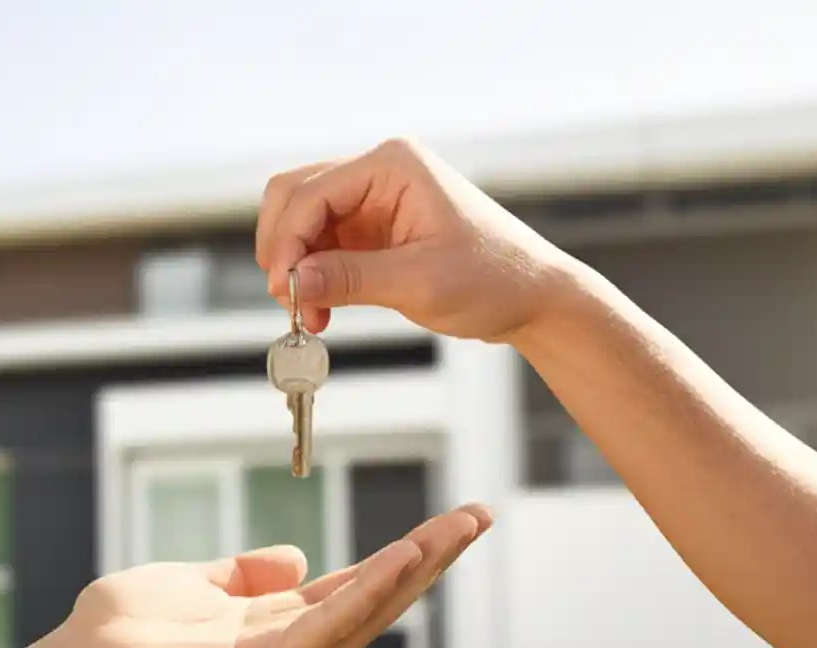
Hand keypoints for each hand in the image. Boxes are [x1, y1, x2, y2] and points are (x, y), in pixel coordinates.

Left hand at [0, 504, 490, 647]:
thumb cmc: (119, 631)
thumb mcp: (194, 581)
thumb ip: (245, 573)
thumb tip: (296, 556)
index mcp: (279, 623)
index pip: (358, 585)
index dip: (406, 555)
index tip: (451, 521)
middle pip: (378, 599)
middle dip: (431, 560)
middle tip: (481, 517)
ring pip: (366, 613)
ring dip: (414, 571)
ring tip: (457, 529)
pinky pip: (328, 627)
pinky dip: (370, 592)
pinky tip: (402, 560)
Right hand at [256, 138, 573, 341]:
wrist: (532, 297)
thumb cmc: (495, 278)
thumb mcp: (420, 282)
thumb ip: (350, 278)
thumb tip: (294, 281)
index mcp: (393, 165)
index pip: (311, 192)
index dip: (288, 242)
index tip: (284, 289)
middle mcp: (379, 173)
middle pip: (295, 196)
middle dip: (284, 249)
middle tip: (289, 299)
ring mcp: (374, 201)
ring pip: (304, 223)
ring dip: (297, 267)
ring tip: (309, 313)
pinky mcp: (374, 231)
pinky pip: (324, 246)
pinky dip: (314, 276)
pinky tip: (322, 308)